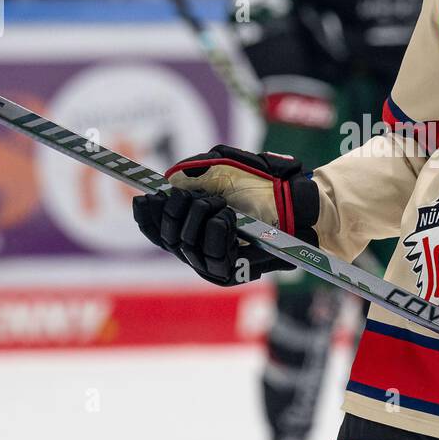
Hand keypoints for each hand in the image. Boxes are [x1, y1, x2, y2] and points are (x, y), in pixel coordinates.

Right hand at [132, 145, 318, 285]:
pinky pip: (213, 253)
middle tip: (195, 195)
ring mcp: (214, 264)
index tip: (143, 198)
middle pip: (169, 238)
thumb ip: (194, 171)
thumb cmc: (261, 182)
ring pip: (187, 245)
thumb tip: (167, 182)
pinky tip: (228, 217)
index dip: (148, 218)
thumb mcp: (222, 166)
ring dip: (199, 216)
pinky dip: (217, 229)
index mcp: (192, 231)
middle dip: (177, 211)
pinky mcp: (233, 273)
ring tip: (220, 204)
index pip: (158, 232)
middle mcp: (199, 251)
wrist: (294, 198)